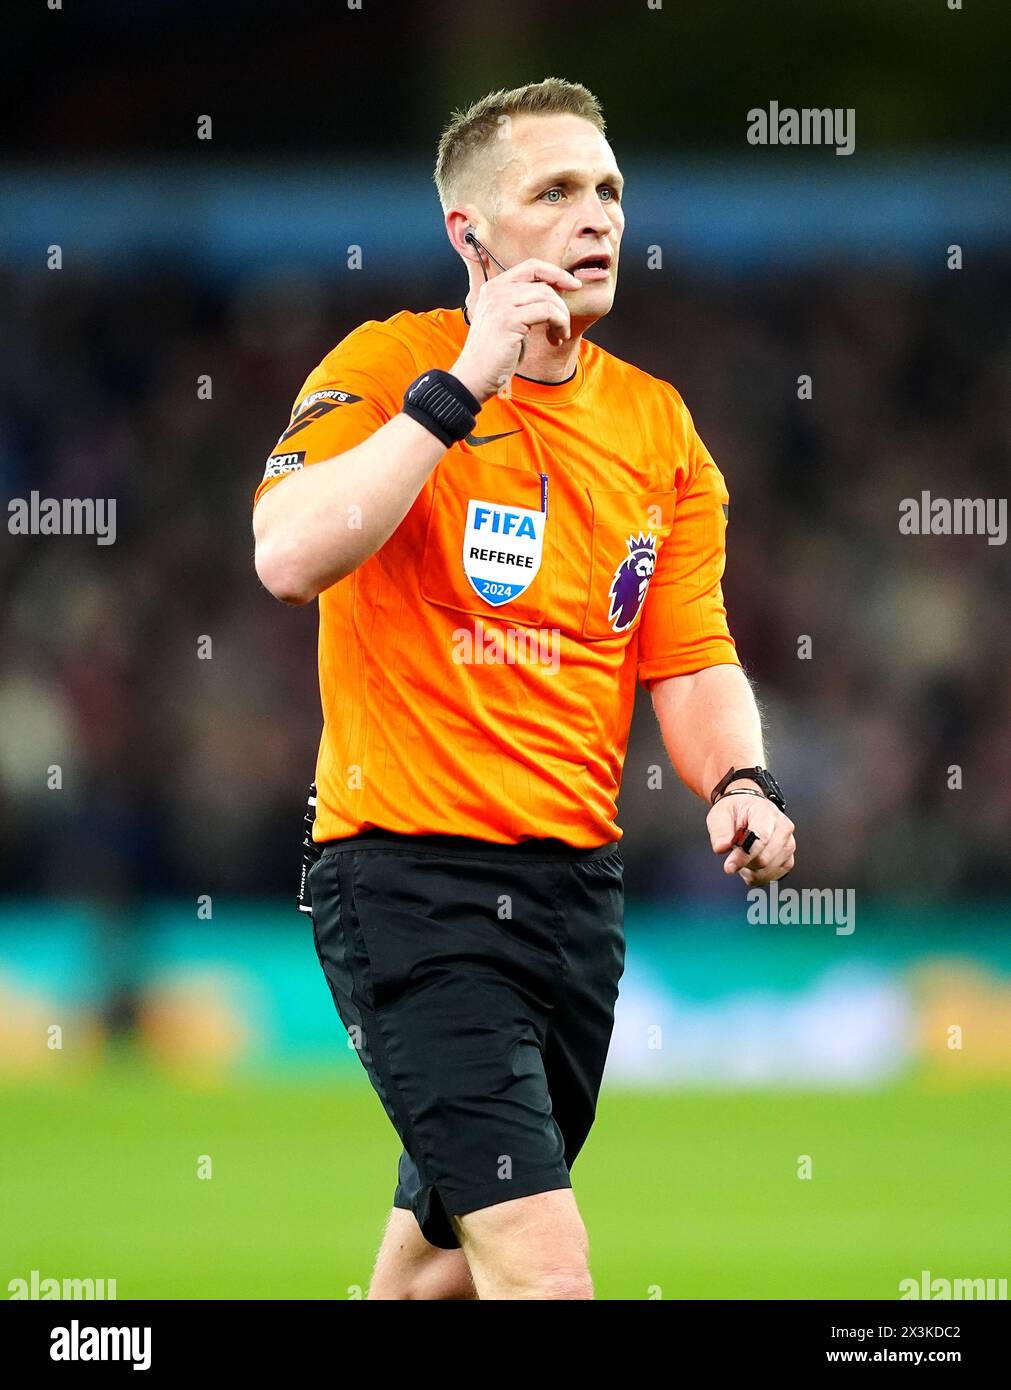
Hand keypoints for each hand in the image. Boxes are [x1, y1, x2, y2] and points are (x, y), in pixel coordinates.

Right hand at [449, 258, 582, 402]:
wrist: (475, 376)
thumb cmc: (495, 354)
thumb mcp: (509, 321)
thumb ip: (524, 304)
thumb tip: (556, 293)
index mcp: (494, 287)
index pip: (532, 266)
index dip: (556, 273)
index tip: (574, 285)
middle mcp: (495, 290)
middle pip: (543, 284)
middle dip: (561, 305)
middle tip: (562, 326)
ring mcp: (500, 303)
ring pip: (548, 297)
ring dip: (562, 317)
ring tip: (560, 335)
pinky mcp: (508, 319)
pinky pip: (547, 312)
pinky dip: (559, 324)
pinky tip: (556, 339)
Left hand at [707, 793, 795, 885]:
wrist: (748, 811)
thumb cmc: (737, 812)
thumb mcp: (720, 815)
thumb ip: (720, 832)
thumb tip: (722, 847)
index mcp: (766, 812)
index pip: (760, 838)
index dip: (743, 855)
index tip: (729, 866)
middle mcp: (783, 828)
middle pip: (764, 859)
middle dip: (744, 861)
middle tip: (733, 852)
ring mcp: (788, 844)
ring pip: (767, 870)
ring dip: (749, 869)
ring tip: (742, 855)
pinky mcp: (788, 859)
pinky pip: (771, 877)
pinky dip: (756, 875)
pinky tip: (750, 864)